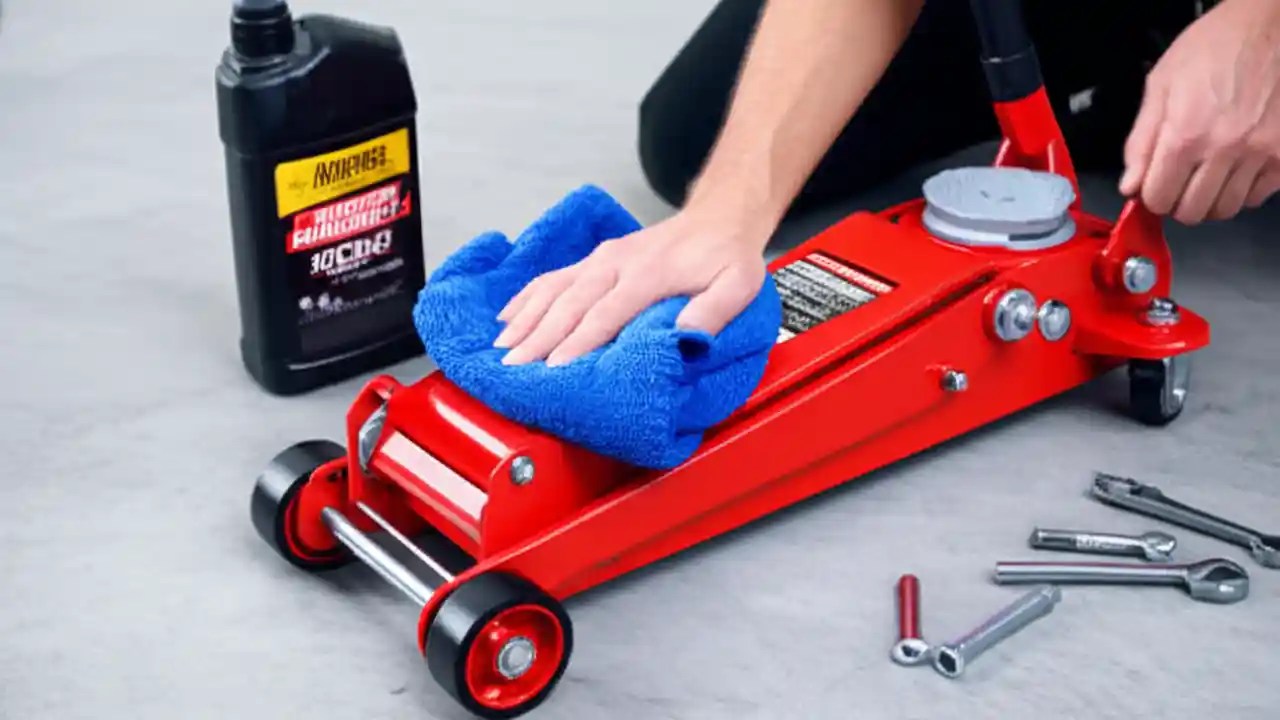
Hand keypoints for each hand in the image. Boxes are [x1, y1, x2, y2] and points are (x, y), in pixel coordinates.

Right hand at [493, 205, 771, 366]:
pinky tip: (507, 317)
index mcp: (647, 274)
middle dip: (538, 337)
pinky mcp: (594, 260)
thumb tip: (686, 337)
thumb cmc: (725, 257)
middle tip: (513, 366)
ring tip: (502, 348)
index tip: (553, 369)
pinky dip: (526, 297)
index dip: (577, 343)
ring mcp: (601, 260)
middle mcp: (616, 264)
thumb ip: (713, 311)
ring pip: (554, 289)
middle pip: (569, 304)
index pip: (605, 314)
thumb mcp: (738, 285)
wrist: (717, 218)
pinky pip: (553, 277)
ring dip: (525, 319)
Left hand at [1119, 0, 1279, 223]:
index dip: (1150, 196)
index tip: (1153, 184)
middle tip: (1178, 181)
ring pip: (1225, 209)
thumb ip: (1141, 141)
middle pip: (1192, 211)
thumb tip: (1130, 185)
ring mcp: (1261, 154)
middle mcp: (1224, 150)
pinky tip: (1234, 169)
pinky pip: (1258, 197)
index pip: (1158, 198)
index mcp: (1186, 134)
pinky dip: (1242, 191)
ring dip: (1209, 200)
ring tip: (1206, 176)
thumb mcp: (1161, 85)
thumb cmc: (1214, 46)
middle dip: (1178, 201)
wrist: (1272, 24)